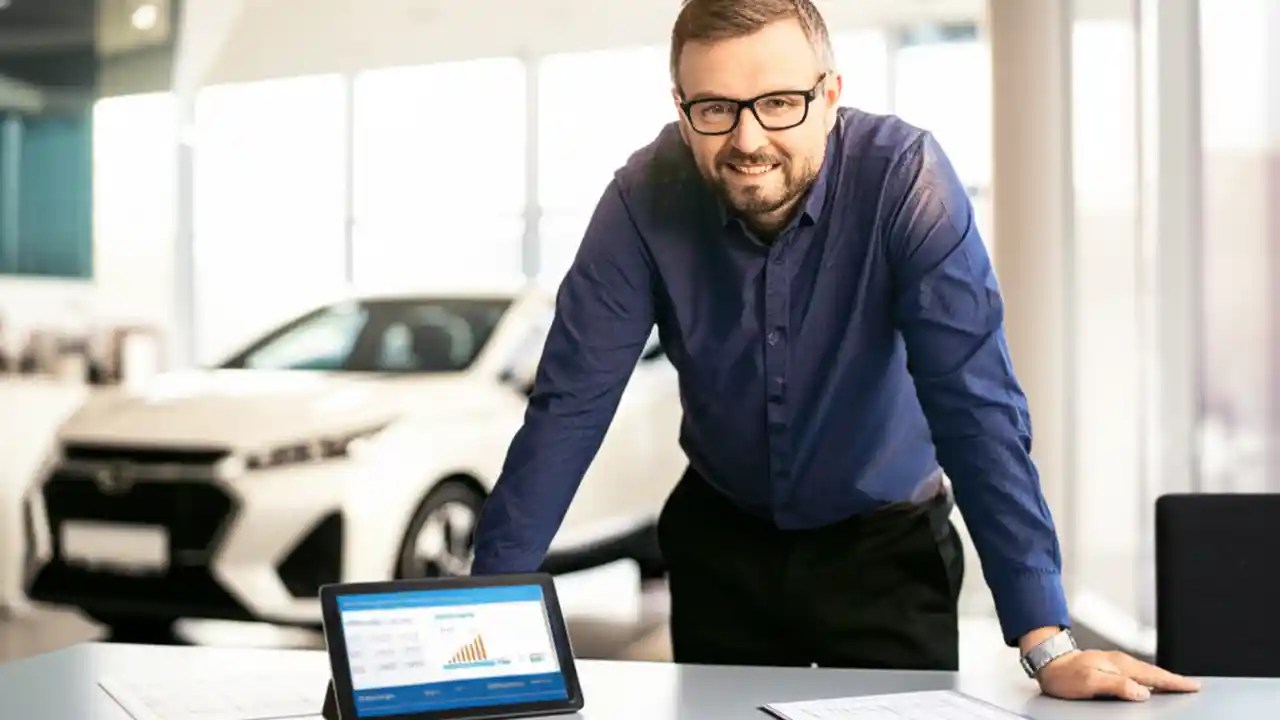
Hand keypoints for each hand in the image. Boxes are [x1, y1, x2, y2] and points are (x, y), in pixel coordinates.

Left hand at [1035, 649, 1201, 700]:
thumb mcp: (1090, 682)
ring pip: (1146, 671)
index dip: (1173, 682)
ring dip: (1162, 678)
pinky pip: (1136, 672)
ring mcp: (1114, 663)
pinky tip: (1150, 683)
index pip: (1153, 675)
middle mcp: (1119, 662)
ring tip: (1177, 685)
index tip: (1191, 686)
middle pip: (1153, 672)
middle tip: (1192, 686)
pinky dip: (1148, 677)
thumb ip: (1117, 685)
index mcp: (1119, 665)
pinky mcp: (1109, 666)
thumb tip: (1142, 691)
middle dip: (1174, 679)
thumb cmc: (1065, 674)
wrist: (1048, 662)